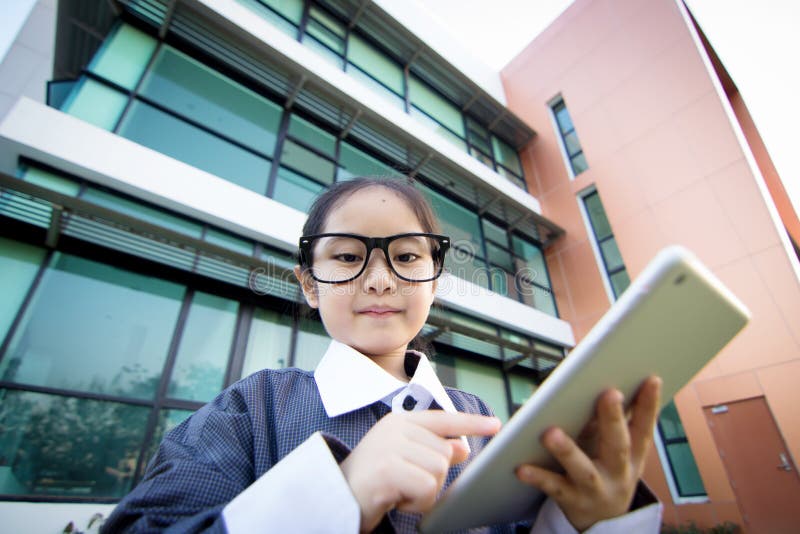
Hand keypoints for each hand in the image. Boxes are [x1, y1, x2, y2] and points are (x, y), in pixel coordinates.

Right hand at [340, 410, 500, 531]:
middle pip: (445, 453)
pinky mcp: (388, 469)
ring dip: (424, 492)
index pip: (443, 419)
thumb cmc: (371, 480)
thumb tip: (462, 448)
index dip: (471, 422)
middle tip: (404, 484)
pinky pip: (426, 489)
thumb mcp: (403, 459)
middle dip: (432, 478)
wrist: (334, 498)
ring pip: (438, 471)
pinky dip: (416, 502)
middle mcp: (395, 428)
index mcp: (400, 422)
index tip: (495, 424)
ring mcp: (390, 446)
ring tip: (398, 491)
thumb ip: (431, 449)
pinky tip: (396, 500)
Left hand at [516, 376, 661, 530]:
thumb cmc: (608, 471)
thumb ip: (612, 421)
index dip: (650, 404)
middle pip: (617, 446)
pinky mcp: (572, 500)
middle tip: (609, 394)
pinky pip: (553, 487)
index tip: (651, 379)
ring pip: (583, 469)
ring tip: (550, 433)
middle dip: (613, 419)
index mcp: (634, 455)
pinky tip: (521, 467)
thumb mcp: (621, 451)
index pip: (644, 427)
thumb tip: (602, 383)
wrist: (602, 520)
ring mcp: (595, 488)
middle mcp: (619, 472)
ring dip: (567, 450)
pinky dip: (538, 477)